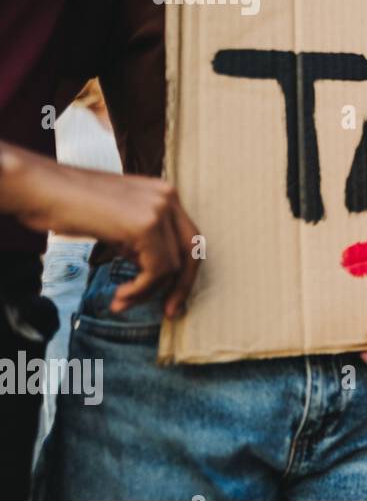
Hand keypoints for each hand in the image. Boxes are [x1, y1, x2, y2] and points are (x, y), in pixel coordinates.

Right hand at [0, 143, 199, 316]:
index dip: (185, 271)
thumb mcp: (118, 222)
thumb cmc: (69, 206)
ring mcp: (159, 209)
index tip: (172, 297)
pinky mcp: (146, 224)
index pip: (189, 238)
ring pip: (172, 265)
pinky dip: (141, 289)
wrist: (41, 188)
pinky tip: (119, 296)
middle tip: (170, 312)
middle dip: (181, 285)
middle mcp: (168, 197)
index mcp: (164, 193)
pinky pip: (157, 269)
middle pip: (192, 251)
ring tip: (121, 302)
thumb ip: (142, 241)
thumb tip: (155, 276)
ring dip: (147, 292)